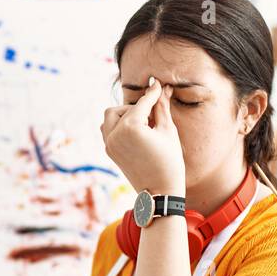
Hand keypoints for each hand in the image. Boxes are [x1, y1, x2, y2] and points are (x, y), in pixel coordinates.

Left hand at [101, 76, 184, 193]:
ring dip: (124, 115)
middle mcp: (115, 134)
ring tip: (143, 123)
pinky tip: (135, 132)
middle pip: (122, 108)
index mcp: (130, 127)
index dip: (153, 93)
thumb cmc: (169, 161)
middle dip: (137, 108)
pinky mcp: (109, 151)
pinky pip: (107, 130)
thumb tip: (162, 88)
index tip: (157, 84)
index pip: (142, 103)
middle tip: (153, 114)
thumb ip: (161, 107)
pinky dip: (117, 125)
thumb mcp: (168, 131)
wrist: (159, 191)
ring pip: (110, 117)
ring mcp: (109, 144)